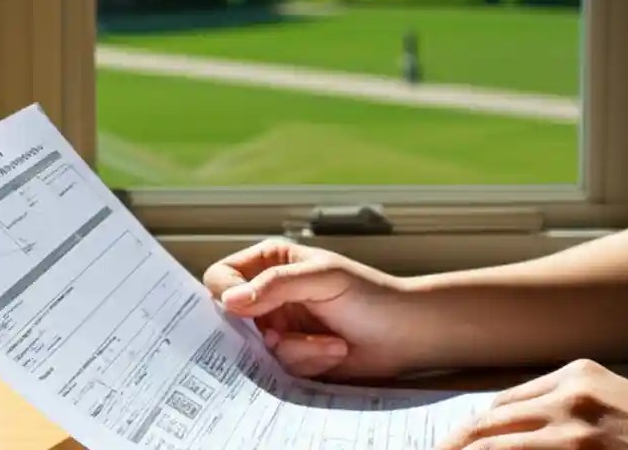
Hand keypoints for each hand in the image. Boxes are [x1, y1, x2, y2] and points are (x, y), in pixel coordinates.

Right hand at [203, 239, 417, 379]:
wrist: (405, 335)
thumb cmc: (370, 295)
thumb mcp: (322, 278)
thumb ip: (275, 285)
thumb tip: (229, 300)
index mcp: (271, 262)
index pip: (222, 276)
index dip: (225, 294)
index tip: (243, 311)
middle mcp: (268, 294)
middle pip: (231, 319)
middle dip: (265, 332)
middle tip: (283, 336)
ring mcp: (279, 327)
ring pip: (257, 348)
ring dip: (298, 349)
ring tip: (332, 341)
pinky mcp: (291, 356)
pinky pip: (279, 367)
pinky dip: (309, 361)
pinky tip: (334, 350)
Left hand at [439, 360, 627, 449]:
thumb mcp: (616, 412)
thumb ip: (567, 416)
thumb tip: (509, 433)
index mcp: (576, 374)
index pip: (501, 404)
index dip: (470, 433)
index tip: (447, 448)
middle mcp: (570, 392)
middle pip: (487, 423)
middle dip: (455, 448)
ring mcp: (575, 426)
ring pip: (494, 445)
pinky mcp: (582, 448)